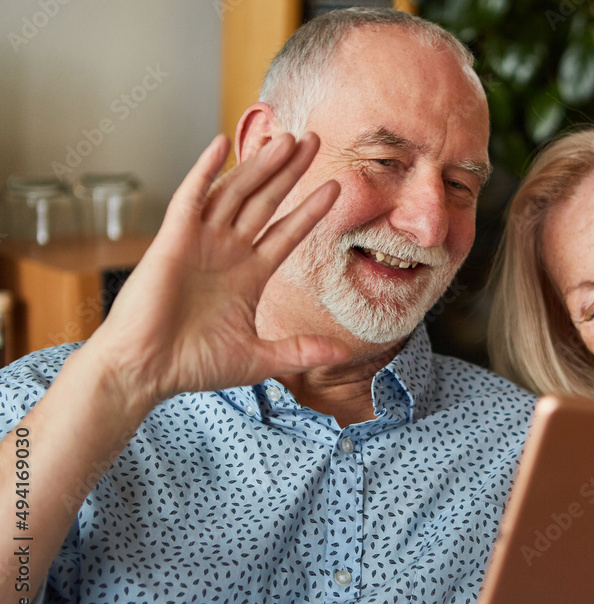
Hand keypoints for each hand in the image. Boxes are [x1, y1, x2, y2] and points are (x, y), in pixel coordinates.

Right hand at [86, 132, 349, 413]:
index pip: (286, 233)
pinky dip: (205, 170)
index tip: (335, 186)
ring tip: (286, 138)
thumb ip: (300, 351)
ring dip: (259, 165)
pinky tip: (221, 143)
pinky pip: (191, 198)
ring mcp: (200, 243)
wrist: (146, 372)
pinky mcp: (172, 240)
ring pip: (235, 193)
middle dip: (289, 172)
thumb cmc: (193, 366)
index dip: (310, 210)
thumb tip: (344, 354)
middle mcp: (227, 252)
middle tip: (314, 140)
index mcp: (249, 275)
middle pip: (265, 202)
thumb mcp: (259, 358)